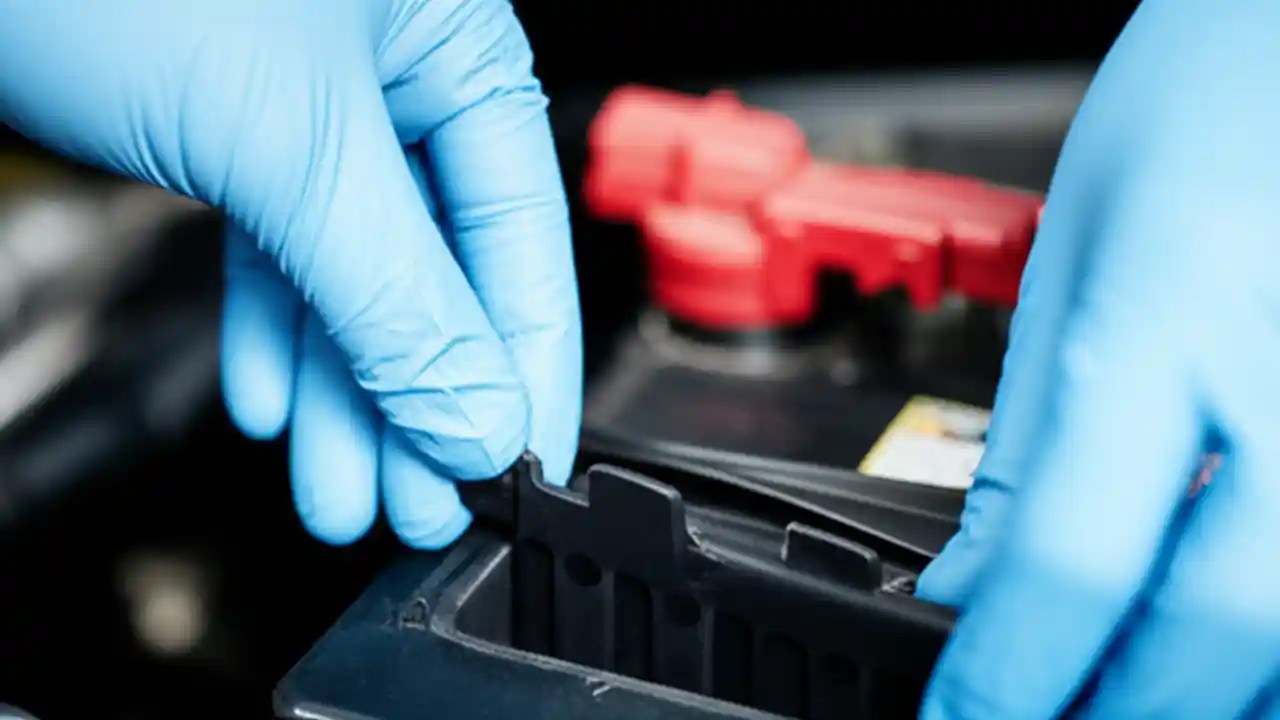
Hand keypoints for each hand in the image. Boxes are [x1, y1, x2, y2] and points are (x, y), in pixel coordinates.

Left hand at [0, 1, 581, 548]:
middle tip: (419, 504)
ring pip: (349, 276)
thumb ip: (398, 299)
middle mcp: (400, 77)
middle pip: (436, 273)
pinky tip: (267, 400)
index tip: (516, 468)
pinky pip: (274, 250)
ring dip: (341, 392)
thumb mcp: (292, 150)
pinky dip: (269, 331)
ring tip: (343, 489)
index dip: (521, 367)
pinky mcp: (234, 129)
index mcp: (457, 51)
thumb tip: (476, 417)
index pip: (521, 239)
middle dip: (418, 401)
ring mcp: (315, 107)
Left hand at [915, 1, 1279, 715]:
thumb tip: (974, 586)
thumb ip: (1030, 440)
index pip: (1068, 559)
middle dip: (1115, 718)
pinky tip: (1226, 649)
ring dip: (1214, 697)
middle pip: (1218, 635)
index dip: (1002, 679)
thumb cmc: (1209, 95)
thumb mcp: (1075, 255)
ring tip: (1120, 695)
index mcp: (1169, 315)